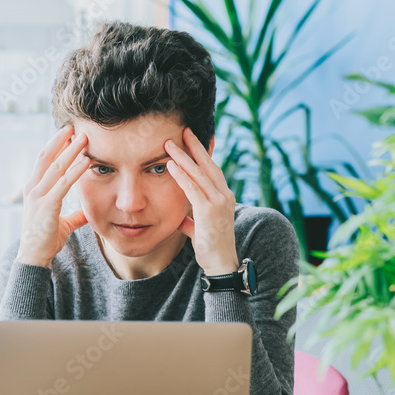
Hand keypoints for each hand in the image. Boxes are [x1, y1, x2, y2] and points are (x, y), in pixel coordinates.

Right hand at [15, 125, 90, 267]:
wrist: (34, 256)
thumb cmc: (46, 239)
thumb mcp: (63, 223)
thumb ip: (76, 215)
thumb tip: (89, 212)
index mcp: (34, 189)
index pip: (44, 160)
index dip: (55, 145)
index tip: (68, 134)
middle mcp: (33, 188)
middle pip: (47, 156)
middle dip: (60, 140)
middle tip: (75, 126)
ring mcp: (38, 196)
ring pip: (56, 167)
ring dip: (71, 151)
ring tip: (84, 138)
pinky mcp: (47, 206)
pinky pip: (63, 184)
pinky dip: (76, 171)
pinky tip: (87, 162)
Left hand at [164, 127, 239, 275]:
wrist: (221, 264)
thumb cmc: (211, 248)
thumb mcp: (200, 229)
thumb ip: (191, 220)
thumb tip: (179, 218)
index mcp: (223, 197)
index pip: (212, 170)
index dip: (202, 154)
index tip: (192, 140)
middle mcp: (224, 196)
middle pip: (208, 165)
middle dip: (195, 147)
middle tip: (184, 130)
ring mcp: (219, 202)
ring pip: (199, 173)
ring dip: (184, 157)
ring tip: (170, 144)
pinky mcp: (210, 211)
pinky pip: (193, 188)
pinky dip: (181, 175)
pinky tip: (170, 165)